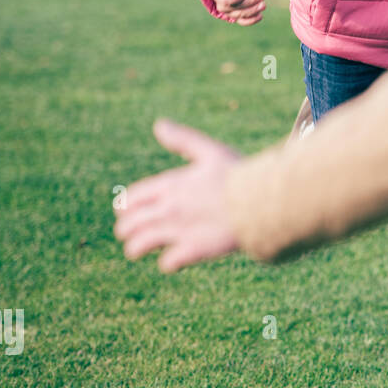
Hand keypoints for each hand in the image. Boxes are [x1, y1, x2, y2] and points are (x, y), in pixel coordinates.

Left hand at [114, 119, 243, 271]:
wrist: (262, 200)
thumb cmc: (239, 175)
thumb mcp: (210, 150)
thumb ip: (183, 140)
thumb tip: (158, 125)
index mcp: (170, 184)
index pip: (130, 199)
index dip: (125, 207)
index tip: (126, 211)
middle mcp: (168, 208)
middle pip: (129, 225)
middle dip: (127, 230)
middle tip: (132, 233)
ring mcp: (178, 230)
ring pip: (139, 245)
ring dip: (136, 248)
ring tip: (139, 250)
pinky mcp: (193, 249)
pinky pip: (168, 263)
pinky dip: (168, 262)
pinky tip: (173, 260)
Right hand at [208, 0, 265, 24]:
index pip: (228, 1)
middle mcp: (224, 8)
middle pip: (238, 8)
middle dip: (251, 2)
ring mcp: (232, 14)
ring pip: (243, 15)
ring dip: (254, 10)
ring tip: (264, 5)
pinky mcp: (239, 17)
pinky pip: (244, 22)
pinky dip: (252, 20)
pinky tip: (260, 16)